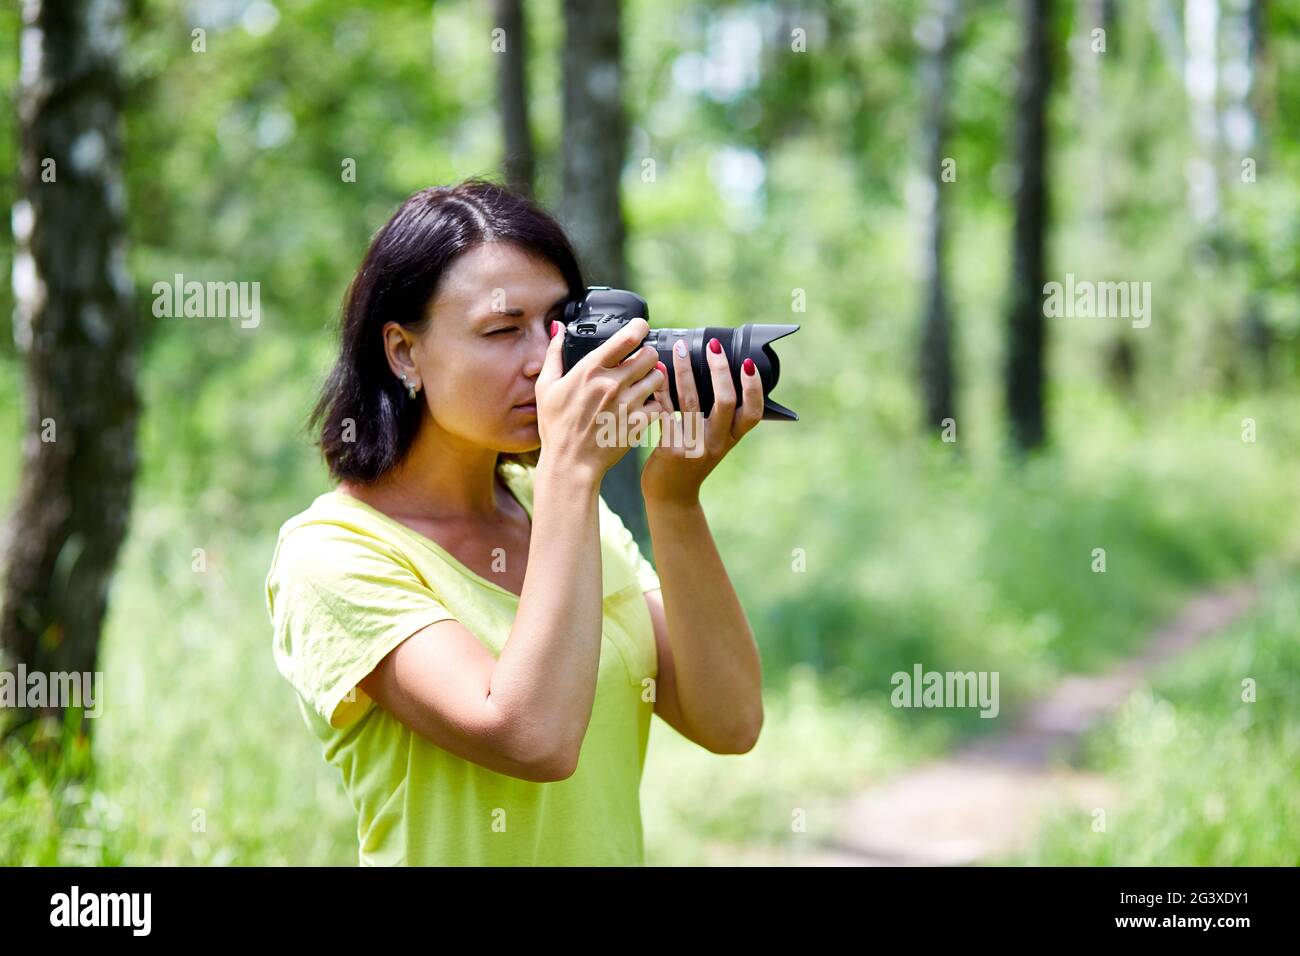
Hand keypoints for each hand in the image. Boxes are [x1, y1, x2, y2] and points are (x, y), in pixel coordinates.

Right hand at [534, 317, 666, 484]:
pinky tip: (644, 406)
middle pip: (650, 354)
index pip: (627, 337)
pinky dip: (655, 404)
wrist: (570, 463)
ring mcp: (627, 404)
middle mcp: (612, 383)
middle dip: (647, 354)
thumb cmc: (556, 426)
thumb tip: (557, 327)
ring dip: (653, 378)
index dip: (640, 327)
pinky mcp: (638, 423)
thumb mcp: (546, 387)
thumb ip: (554, 353)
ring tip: (642, 385)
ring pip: (658, 377)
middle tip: (641, 362)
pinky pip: (660, 404)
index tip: (640, 328)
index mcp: (590, 369)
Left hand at [640, 336, 762, 504]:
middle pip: (726, 401)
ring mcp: (693, 446)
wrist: (671, 496)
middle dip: (720, 369)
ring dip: (686, 371)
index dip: (754, 388)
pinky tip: (657, 372)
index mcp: (731, 439)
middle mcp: (716, 442)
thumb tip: (719, 376)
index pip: (753, 413)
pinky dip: (661, 389)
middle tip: (713, 346)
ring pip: (691, 401)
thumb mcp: (714, 442)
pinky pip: (665, 411)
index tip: (749, 363)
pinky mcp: (670, 448)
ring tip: (681, 349)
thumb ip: (720, 418)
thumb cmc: (692, 462)